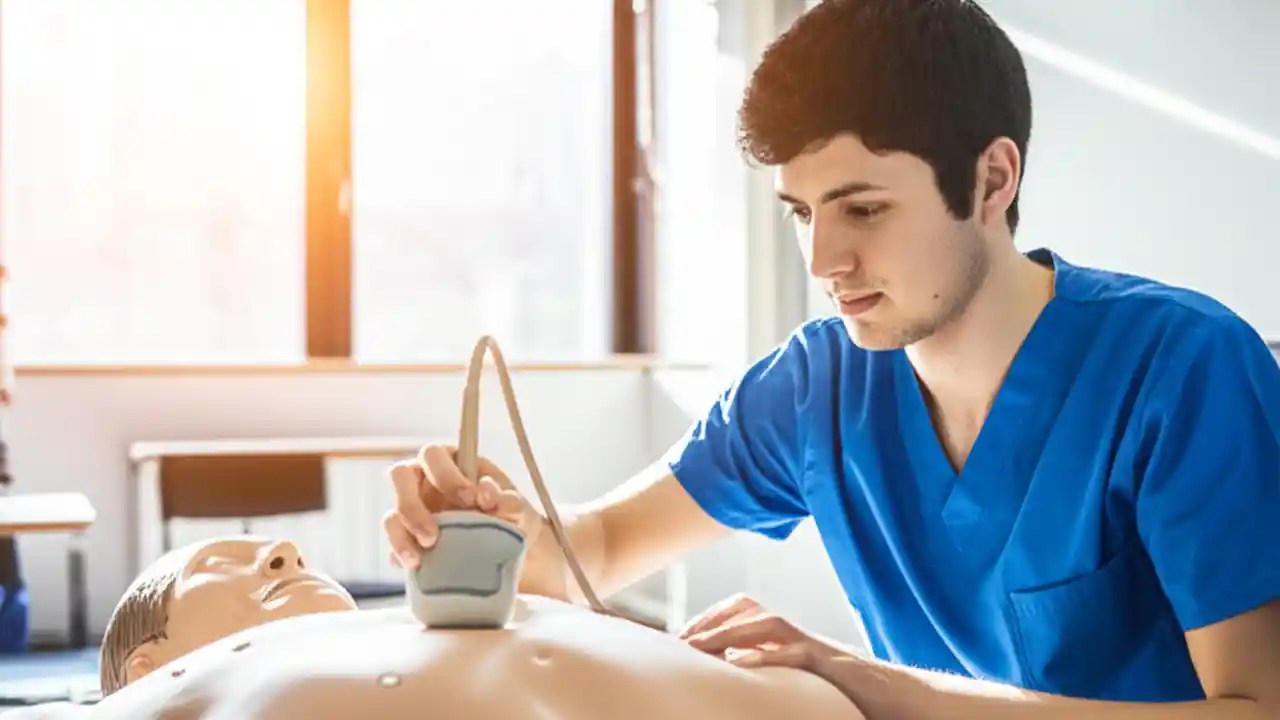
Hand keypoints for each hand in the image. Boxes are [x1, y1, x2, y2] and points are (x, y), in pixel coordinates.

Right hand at [384, 443, 543, 569]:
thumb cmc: (511, 517)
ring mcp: (413, 512)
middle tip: (432, 535)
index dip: (445, 474)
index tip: (469, 499)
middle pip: (399, 477)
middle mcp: (424, 482)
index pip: (432, 454)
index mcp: (450, 462)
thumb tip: (487, 491)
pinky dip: (402, 557)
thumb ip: (506, 498)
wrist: (511, 552)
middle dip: (412, 506)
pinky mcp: (409, 542)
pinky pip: (394, 548)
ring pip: (392, 516)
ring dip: (401, 536)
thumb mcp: (517, 506)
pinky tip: (416, 568)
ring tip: (420, 557)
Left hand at [682, 594, 929, 717]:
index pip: (746, 610)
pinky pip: (796, 654)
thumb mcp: (801, 681)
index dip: (712, 617)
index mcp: (791, 639)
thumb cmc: (851, 696)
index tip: (683, 636)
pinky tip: (738, 666)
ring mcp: (816, 646)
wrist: (899, 701)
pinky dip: (765, 657)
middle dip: (712, 618)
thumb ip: (773, 668)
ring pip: (768, 625)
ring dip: (730, 633)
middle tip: (682, 639)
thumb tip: (735, 670)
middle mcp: (800, 636)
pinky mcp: (831, 665)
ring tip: (699, 647)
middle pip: (750, 607)